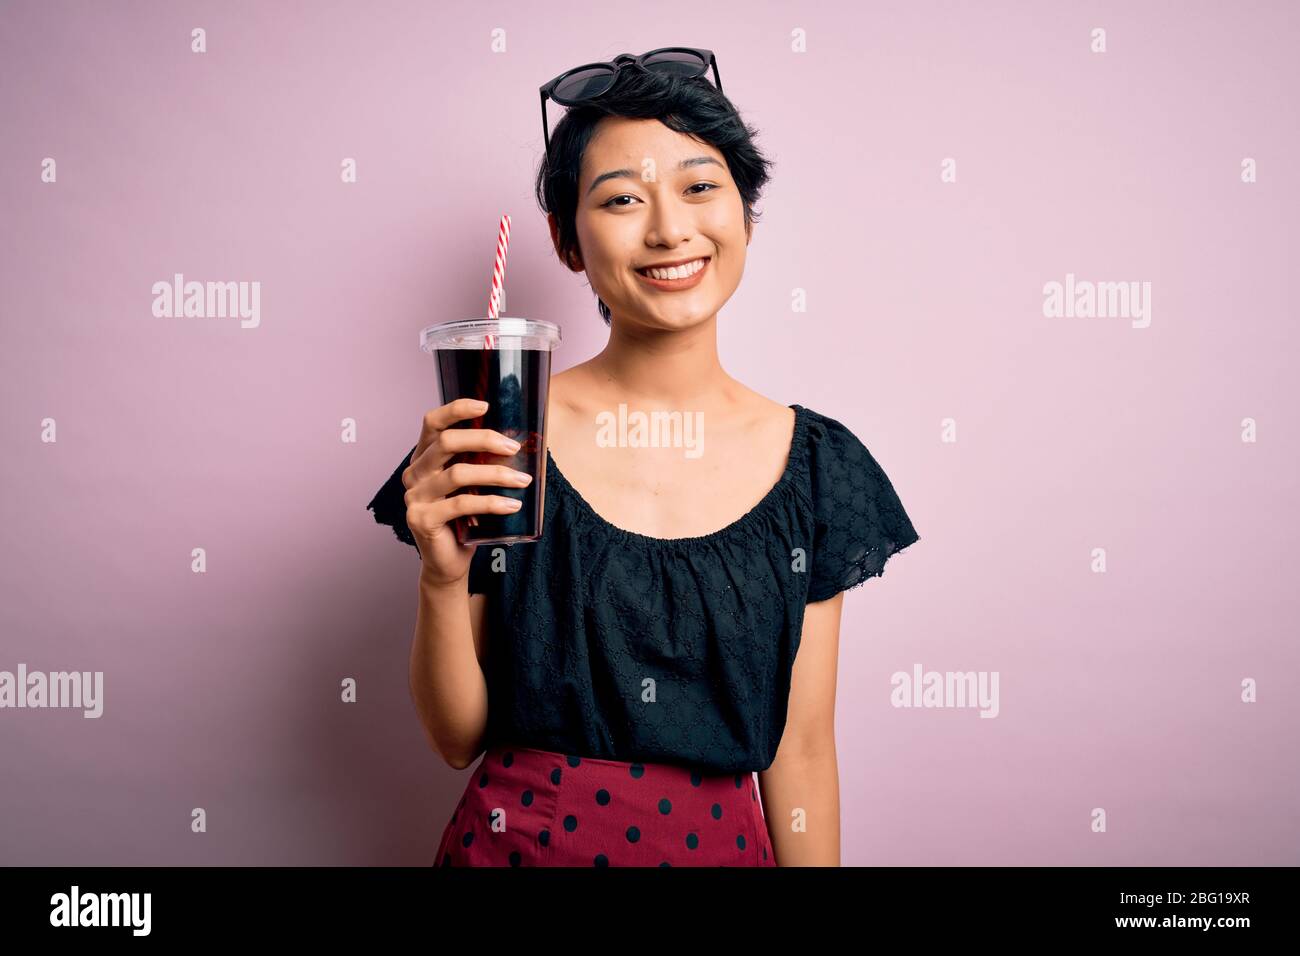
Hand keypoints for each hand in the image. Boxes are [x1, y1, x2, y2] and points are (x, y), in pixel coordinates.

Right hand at [401, 398, 533, 587]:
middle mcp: (414, 473)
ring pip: (458, 474)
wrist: (449, 561)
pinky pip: (461, 504)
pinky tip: (512, 504)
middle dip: (485, 440)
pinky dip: (491, 502)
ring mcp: (414, 497)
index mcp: (423, 458)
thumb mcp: (471, 484)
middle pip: (447, 443)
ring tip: (523, 479)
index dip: (456, 409)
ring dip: (496, 474)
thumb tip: (518, 441)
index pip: (432, 422)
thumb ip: (479, 462)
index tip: (486, 405)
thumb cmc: (465, 519)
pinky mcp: (421, 519)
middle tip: (514, 447)